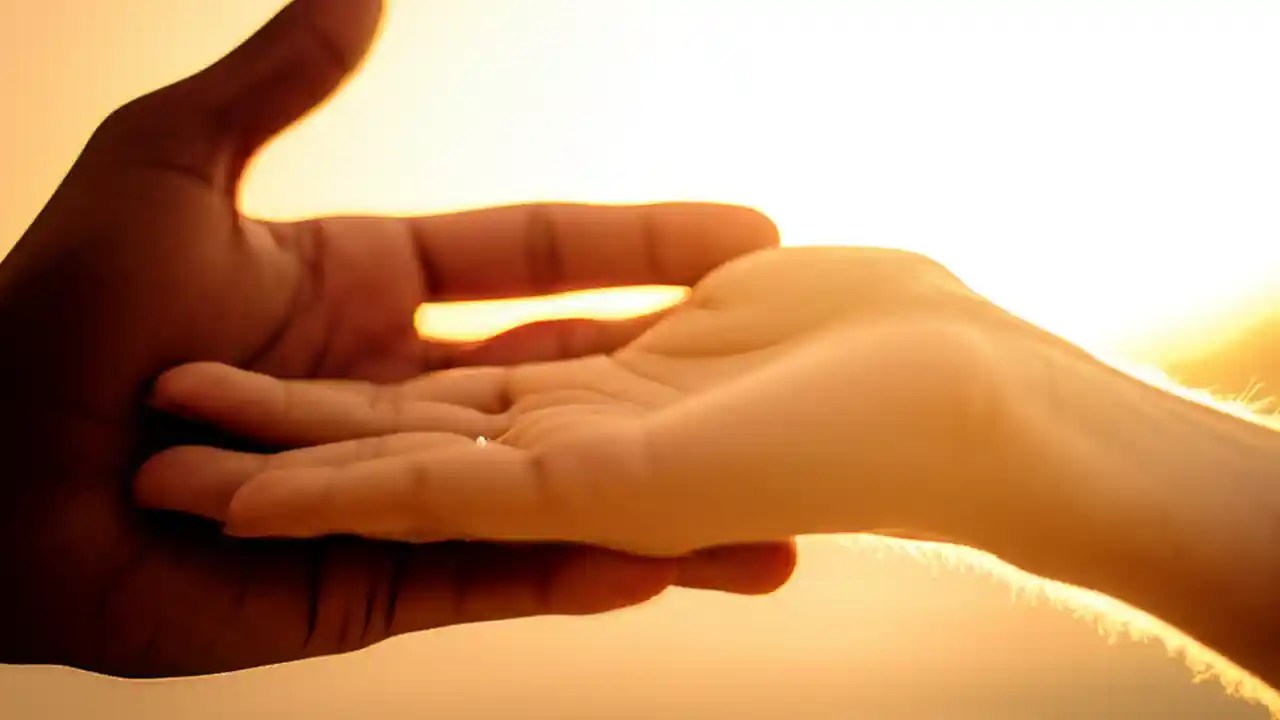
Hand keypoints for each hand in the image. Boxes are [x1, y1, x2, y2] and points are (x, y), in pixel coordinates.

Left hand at [0, 0, 794, 677]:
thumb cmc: (48, 315)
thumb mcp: (166, 171)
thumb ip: (275, 84)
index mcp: (371, 288)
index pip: (539, 259)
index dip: (644, 244)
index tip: (748, 234)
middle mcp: (402, 387)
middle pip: (573, 378)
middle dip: (687, 378)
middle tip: (800, 372)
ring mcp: (395, 487)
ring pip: (550, 488)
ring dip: (659, 501)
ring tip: (770, 512)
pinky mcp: (366, 579)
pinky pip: (487, 573)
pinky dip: (570, 571)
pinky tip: (660, 563)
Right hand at [138, 244, 1279, 688]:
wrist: (1010, 433)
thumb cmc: (920, 346)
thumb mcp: (758, 295)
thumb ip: (655, 271)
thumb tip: (622, 209)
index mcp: (590, 389)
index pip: (445, 391)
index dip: (349, 396)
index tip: (247, 380)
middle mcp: (570, 437)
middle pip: (407, 433)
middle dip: (295, 435)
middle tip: (174, 435)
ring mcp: (582, 468)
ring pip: (406, 470)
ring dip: (289, 471)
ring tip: (169, 476)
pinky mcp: (604, 486)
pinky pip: (457, 499)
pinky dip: (349, 499)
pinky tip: (243, 494)